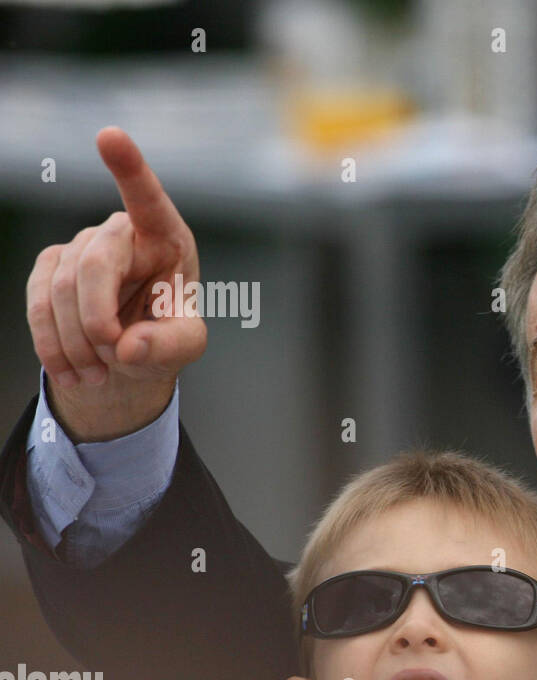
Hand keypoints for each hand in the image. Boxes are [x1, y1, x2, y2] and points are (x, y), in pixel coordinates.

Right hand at [26, 127, 205, 441]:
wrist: (128, 350)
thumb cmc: (166, 334)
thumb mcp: (185, 345)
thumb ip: (170, 346)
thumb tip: (130, 347)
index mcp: (165, 237)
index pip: (147, 199)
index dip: (129, 169)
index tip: (109, 135)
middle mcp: (121, 233)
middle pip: (96, 262)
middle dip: (98, 316)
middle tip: (113, 354)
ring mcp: (81, 246)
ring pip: (62, 290)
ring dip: (78, 341)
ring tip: (101, 373)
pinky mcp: (49, 267)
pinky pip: (38, 305)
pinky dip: (53, 345)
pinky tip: (73, 371)